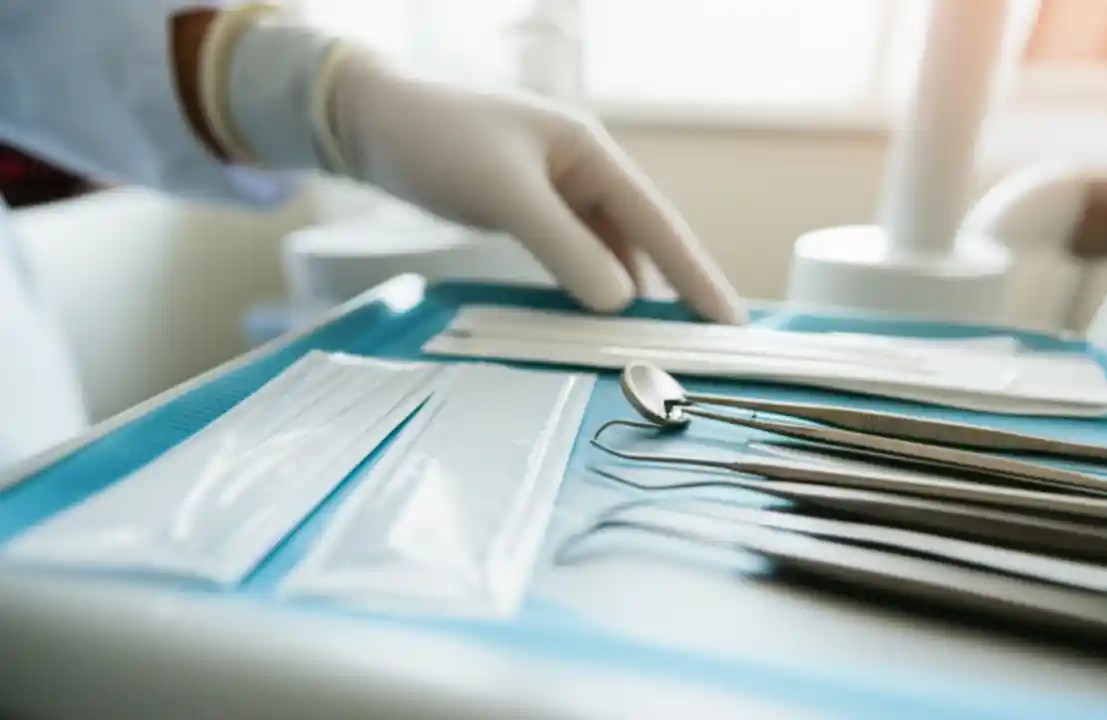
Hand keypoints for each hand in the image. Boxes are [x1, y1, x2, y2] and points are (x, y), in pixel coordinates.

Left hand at [324, 50, 745, 323]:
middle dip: (678, 288)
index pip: (658, 223)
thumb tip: (621, 303)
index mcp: (590, 153)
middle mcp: (581, 171)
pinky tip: (598, 314)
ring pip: (607, 249)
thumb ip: (564, 248)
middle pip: (643, 239)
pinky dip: (589, 283)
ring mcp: (553, 191)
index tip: (732, 321)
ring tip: (664, 340)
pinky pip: (573, 253)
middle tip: (713, 342)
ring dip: (631, 291)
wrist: (369, 119)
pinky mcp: (525, 208)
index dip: (697, 274)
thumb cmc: (438, 141)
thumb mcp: (507, 194)